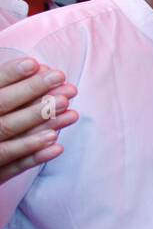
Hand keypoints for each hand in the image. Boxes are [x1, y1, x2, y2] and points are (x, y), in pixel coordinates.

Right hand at [0, 56, 77, 182]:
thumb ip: (2, 92)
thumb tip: (35, 68)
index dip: (10, 74)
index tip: (34, 63)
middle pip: (2, 105)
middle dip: (32, 91)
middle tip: (61, 78)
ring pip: (9, 131)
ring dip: (39, 120)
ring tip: (69, 110)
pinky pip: (11, 165)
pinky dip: (34, 155)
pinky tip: (57, 145)